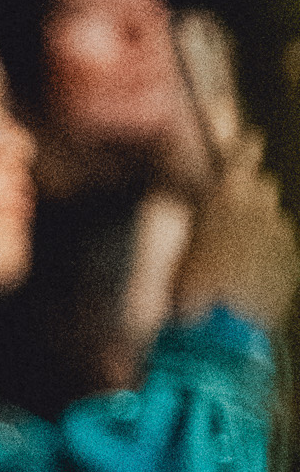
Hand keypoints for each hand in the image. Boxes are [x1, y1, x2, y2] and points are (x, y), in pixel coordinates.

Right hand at [173, 133, 297, 334]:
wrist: (226, 330)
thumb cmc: (194, 288)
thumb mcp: (183, 243)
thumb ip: (199, 214)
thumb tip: (201, 199)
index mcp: (228, 195)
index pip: (244, 152)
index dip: (245, 147)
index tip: (248, 141)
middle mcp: (262, 207)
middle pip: (263, 186)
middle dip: (250, 196)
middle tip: (229, 218)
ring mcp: (282, 235)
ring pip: (273, 218)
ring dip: (260, 229)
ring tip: (239, 255)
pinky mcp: (293, 260)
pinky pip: (282, 247)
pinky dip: (271, 255)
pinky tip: (253, 276)